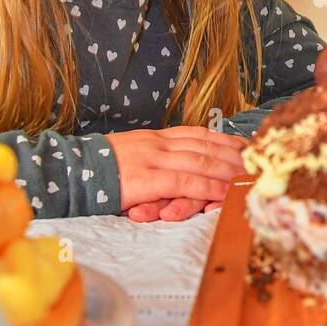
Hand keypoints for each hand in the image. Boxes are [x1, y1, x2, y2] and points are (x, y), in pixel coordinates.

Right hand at [106, 126, 247, 222]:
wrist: (68, 170)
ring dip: (229, 170)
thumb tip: (170, 167)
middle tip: (258, 160)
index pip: (198, 133)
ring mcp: (154, 160)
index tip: (245, 143)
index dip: (224, 138)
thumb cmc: (95, 168)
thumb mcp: (127, 155)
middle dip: (235, 154)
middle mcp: (158, 144)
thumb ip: (151, 158)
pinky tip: (225, 192)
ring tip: (250, 177)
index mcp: (154, 138)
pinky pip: (186, 182)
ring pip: (202, 162)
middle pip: (206, 145)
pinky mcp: (148, 180)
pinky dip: (210, 187)